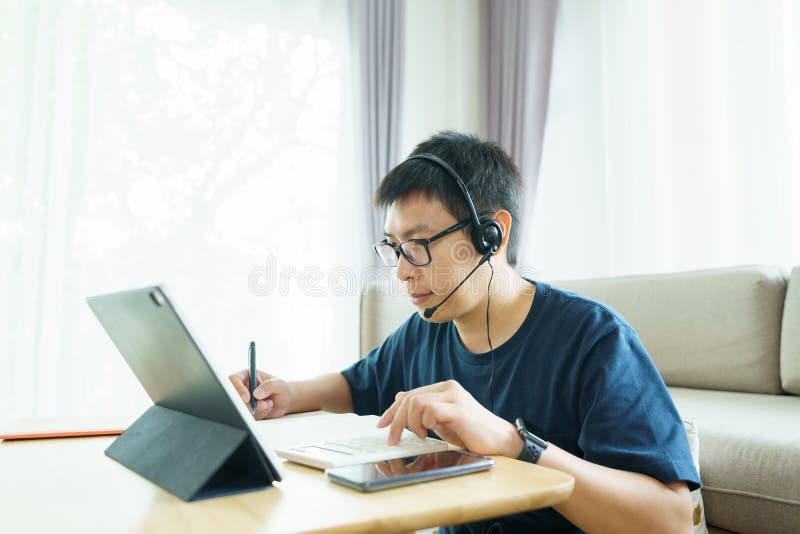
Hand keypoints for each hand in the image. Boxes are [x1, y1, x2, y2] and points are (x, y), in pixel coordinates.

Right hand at [228, 369, 292, 419]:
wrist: (285, 402)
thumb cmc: (282, 389)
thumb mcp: (279, 385)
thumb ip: (269, 386)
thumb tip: (256, 393)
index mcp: (247, 376)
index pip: (234, 380)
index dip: (238, 389)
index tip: (248, 398)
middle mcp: (243, 387)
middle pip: (234, 397)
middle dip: (249, 404)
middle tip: (263, 404)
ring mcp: (243, 400)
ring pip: (241, 408)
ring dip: (256, 409)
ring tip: (269, 404)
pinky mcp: (246, 410)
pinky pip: (247, 416)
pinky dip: (259, 414)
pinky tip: (267, 408)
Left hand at [375, 379, 522, 456]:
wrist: (500, 441)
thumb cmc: (472, 432)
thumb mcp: (442, 420)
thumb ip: (424, 410)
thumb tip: (400, 397)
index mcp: (444, 389)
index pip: (410, 394)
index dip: (393, 410)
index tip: (382, 425)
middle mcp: (448, 388)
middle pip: (410, 398)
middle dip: (396, 420)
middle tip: (392, 439)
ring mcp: (454, 396)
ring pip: (416, 402)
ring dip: (411, 423)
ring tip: (420, 437)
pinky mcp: (459, 409)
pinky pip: (430, 410)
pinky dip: (424, 423)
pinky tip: (430, 434)